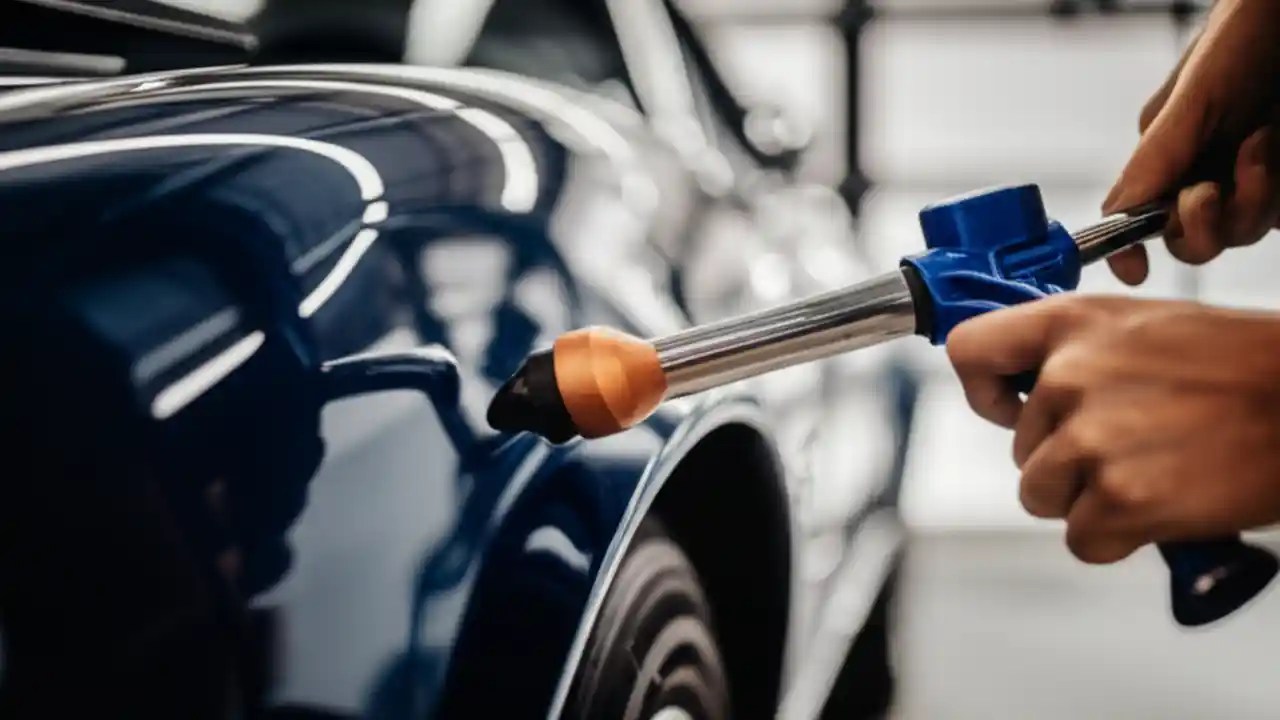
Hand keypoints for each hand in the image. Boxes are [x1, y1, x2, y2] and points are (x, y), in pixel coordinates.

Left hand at [947, 295, 1279, 563]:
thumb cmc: (1240, 367)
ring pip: (1042, 496)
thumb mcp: (1142, 328)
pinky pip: (1082, 540)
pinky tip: (1164, 504)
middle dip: (1069, 458)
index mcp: (1071, 325)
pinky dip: (1119, 537)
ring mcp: (1091, 439)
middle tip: (1139, 443)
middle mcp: (1069, 376)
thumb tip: (1024, 394)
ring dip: (1089, 499)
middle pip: (1021, 448)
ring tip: (1154, 471)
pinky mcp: (1119, 498)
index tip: (1009, 409)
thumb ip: (1074, 353)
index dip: (985, 392)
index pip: (970, 351)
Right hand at [1104, 0, 1279, 284]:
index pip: (1131, 216)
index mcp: (1163, 153)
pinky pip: (1276, 217)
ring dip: (1253, 198)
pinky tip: (1278, 148)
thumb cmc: (1249, 30)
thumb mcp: (1196, 93)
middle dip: (1201, 225)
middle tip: (1213, 190)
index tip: (1134, 270)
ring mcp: (1247, 178)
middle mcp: (1201, 170)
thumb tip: (1118, 212)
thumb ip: (1157, 155)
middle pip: (1189, 240)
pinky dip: (1277, 194)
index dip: (1127, 248)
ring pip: (1240, 232)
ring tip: (1264, 142)